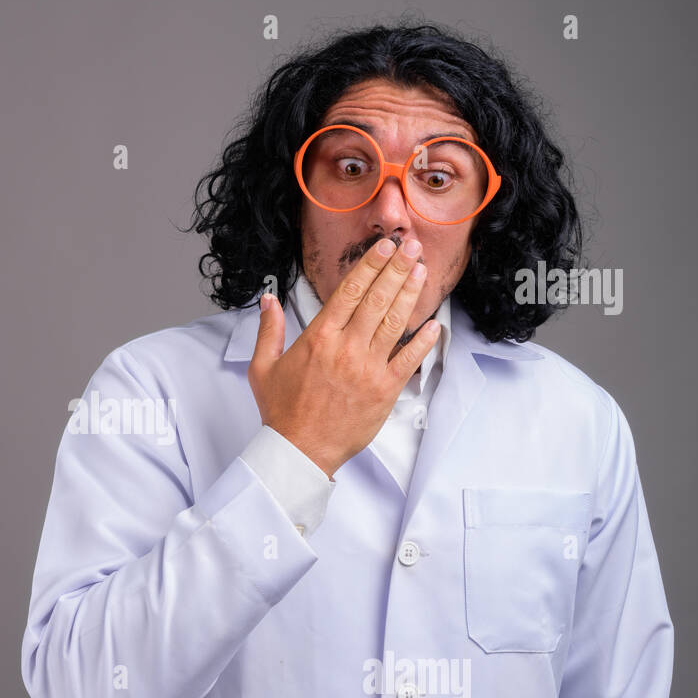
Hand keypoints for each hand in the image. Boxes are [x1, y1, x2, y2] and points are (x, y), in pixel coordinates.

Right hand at [247, 238, 439, 476]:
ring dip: (410, 293)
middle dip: (397, 268)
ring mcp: (368, 368)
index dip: (370, 265)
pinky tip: (434, 323)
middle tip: (412, 247)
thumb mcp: (263, 367)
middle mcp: (346, 348)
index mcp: (319, 338)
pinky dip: (423, 340)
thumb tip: (268, 300)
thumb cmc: (282, 411)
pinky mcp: (385, 390)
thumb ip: (269, 330)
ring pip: (395, 322)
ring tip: (421, 271)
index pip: (349, 290)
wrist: (299, 450)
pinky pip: (409, 359)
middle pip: (377, 298)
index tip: (384, 246)